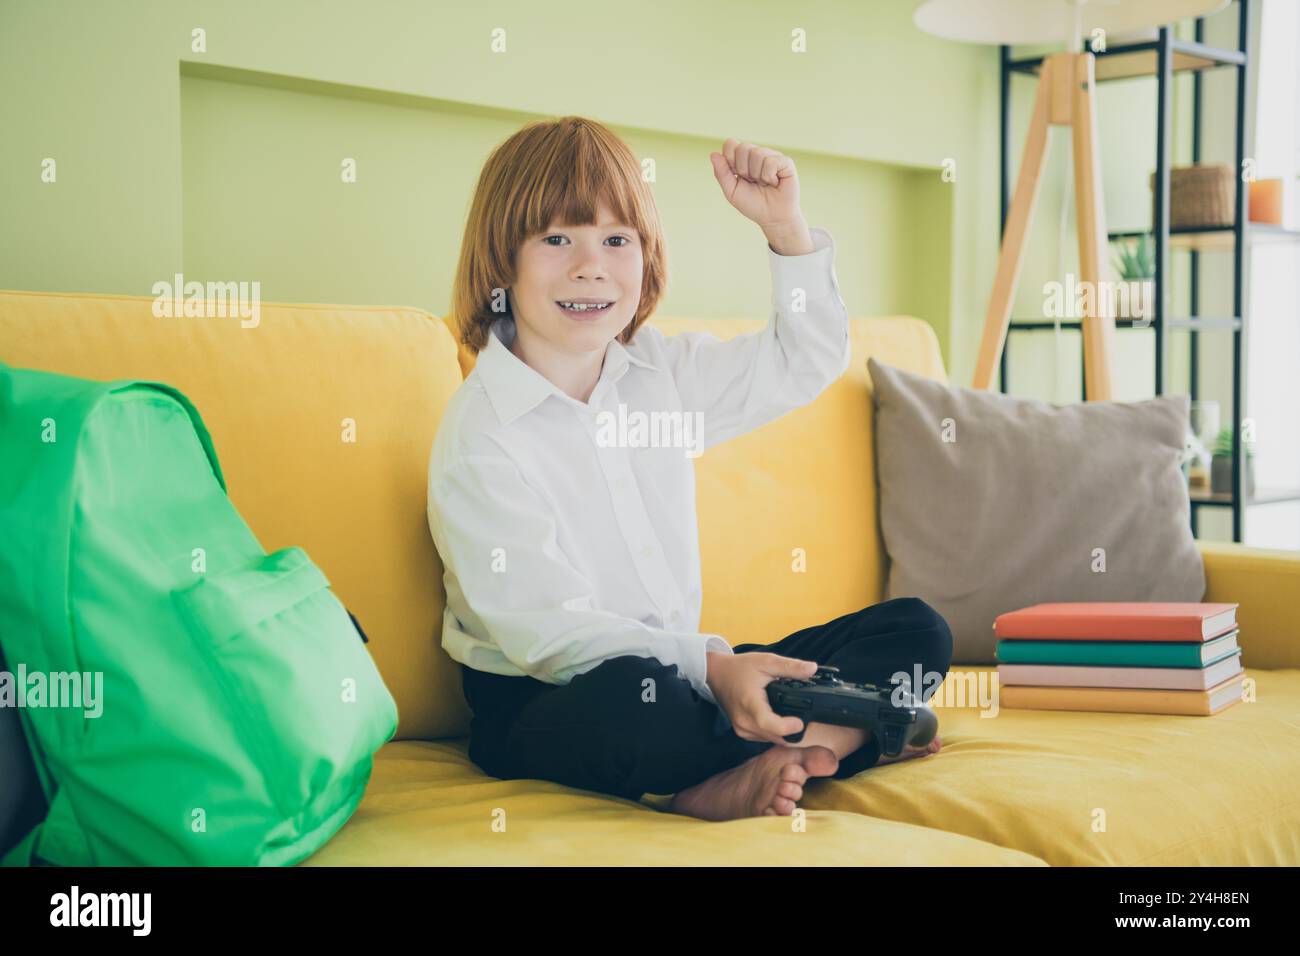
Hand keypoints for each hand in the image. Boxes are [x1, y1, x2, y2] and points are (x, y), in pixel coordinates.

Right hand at [706, 651, 819, 744]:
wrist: (717, 674)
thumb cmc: (739, 668)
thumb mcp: (766, 662)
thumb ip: (790, 667)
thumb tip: (812, 668)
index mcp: (750, 704)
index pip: (770, 724)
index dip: (788, 726)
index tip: (801, 720)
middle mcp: (744, 722)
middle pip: (775, 736)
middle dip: (792, 730)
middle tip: (806, 717)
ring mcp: (742, 729)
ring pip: (771, 740)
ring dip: (784, 733)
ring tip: (794, 718)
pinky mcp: (742, 732)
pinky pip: (764, 738)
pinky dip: (775, 732)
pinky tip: (781, 720)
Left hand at [709, 139, 811, 253]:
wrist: (772, 218)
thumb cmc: (753, 204)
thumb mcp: (731, 191)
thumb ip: (721, 174)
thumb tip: (713, 154)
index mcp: (742, 158)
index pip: (730, 144)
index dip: (730, 159)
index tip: (736, 175)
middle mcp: (757, 153)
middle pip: (743, 147)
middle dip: (744, 170)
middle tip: (752, 182)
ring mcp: (772, 156)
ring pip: (757, 153)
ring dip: (757, 175)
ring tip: (764, 183)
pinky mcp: (785, 162)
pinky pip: (771, 161)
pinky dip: (769, 176)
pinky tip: (774, 182)